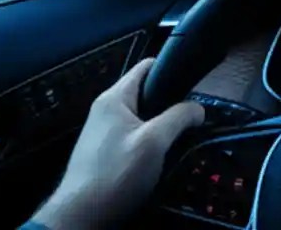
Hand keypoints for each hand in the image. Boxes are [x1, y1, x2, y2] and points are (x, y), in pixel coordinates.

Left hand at [31, 57, 204, 228]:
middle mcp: (105, 109)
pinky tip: (158, 158)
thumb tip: (199, 108)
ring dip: (160, 127)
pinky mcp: (104, 152)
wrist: (82, 214)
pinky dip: (148, 142)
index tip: (193, 85)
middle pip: (145, 93)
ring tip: (178, 140)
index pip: (146, 66)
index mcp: (114, 97)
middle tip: (189, 120)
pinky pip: (133, 136)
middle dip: (168, 103)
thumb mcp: (154, 142)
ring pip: (141, 117)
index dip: (171, 69)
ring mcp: (103, 131)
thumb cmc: (116, 172)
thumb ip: (178, 118)